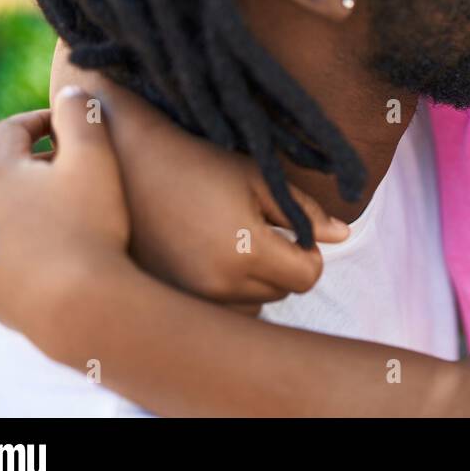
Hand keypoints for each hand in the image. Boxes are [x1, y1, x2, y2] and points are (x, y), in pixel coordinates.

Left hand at [0, 87, 130, 337]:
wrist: (78, 307)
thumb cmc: (91, 227)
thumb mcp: (96, 157)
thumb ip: (81, 113)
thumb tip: (70, 89)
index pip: (13, 129)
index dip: (46, 122)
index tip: (76, 128)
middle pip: (4, 172)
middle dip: (38, 167)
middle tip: (81, 174)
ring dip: (27, 206)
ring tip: (70, 215)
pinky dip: (21, 243)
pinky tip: (56, 250)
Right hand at [51, 41, 348, 311]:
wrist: (127, 165)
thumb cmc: (197, 162)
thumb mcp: (257, 175)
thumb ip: (303, 209)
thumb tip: (343, 237)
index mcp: (246, 252)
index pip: (308, 276)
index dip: (309, 253)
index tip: (292, 230)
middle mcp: (219, 285)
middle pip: (282, 292)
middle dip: (282, 265)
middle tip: (257, 227)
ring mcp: (192, 297)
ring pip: (253, 304)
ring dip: (255, 281)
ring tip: (230, 240)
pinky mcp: (171, 297)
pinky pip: (218, 308)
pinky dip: (224, 290)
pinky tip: (208, 256)